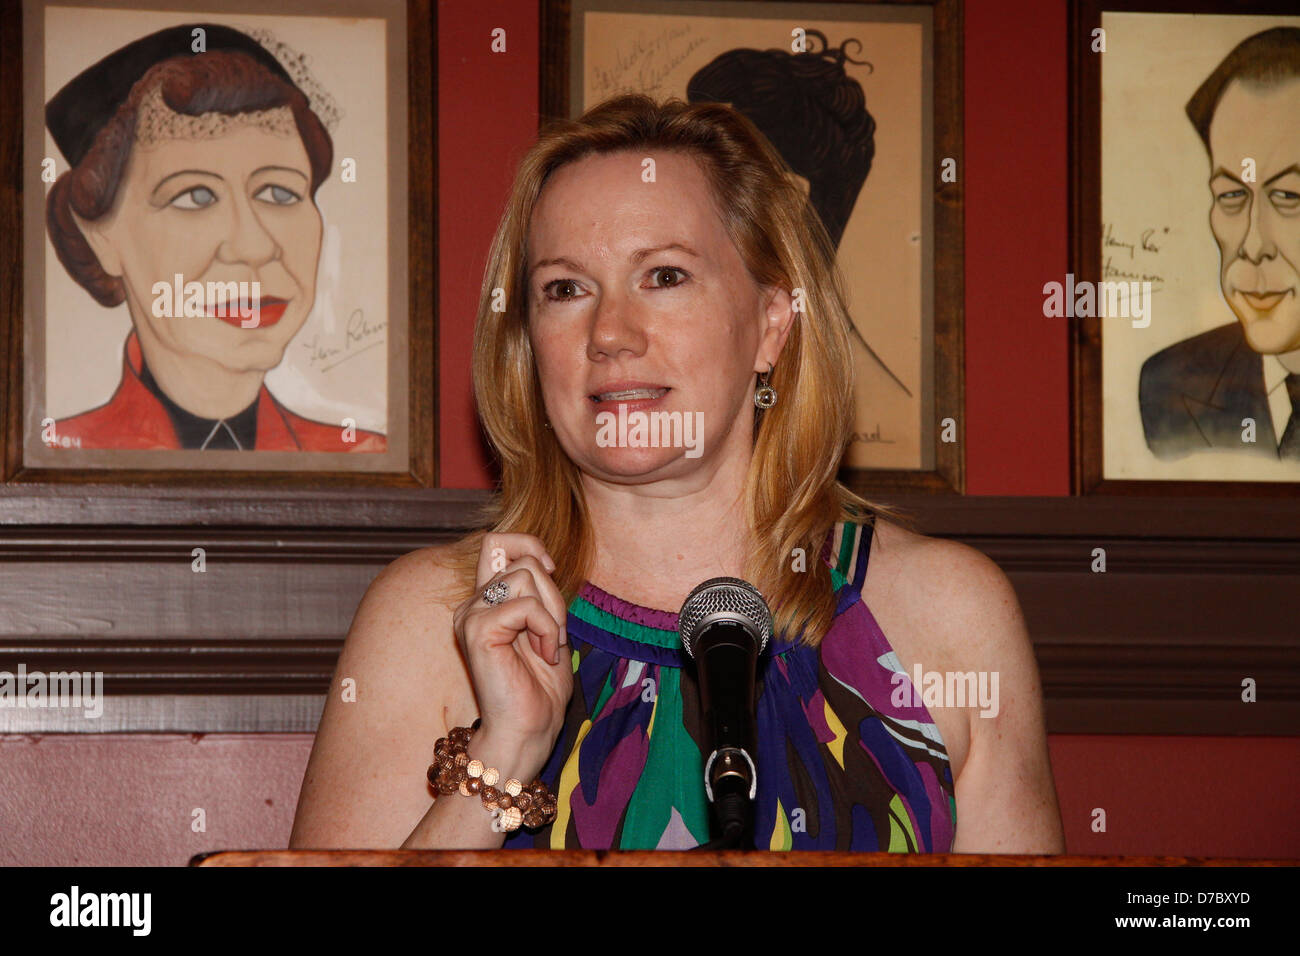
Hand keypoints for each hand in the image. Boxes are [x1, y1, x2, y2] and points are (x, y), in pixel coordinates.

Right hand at [451, 533, 573, 756]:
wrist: (527, 731)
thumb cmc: (539, 689)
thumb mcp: (547, 629)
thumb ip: (539, 595)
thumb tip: (542, 560)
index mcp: (486, 603)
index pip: (496, 542)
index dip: (528, 545)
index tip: (551, 571)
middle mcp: (473, 605)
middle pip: (523, 560)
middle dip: (553, 595)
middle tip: (553, 635)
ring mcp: (471, 615)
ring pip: (526, 576)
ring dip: (552, 614)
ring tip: (546, 648)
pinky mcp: (477, 629)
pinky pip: (527, 606)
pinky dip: (546, 629)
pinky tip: (544, 656)